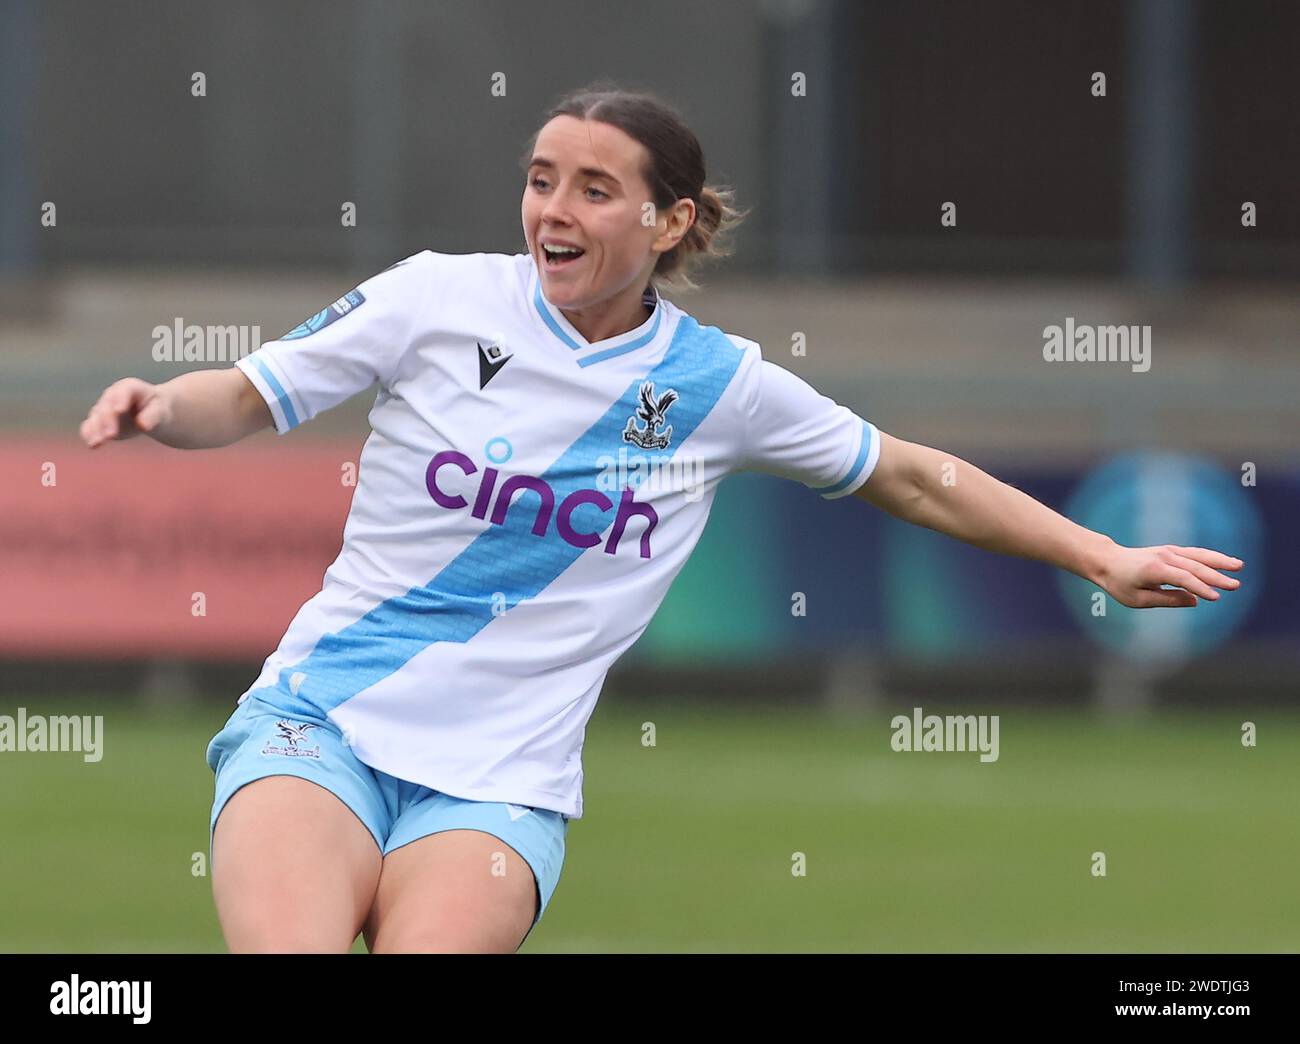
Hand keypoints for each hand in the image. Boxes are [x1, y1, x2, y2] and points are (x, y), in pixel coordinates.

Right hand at [80, 378, 171, 447]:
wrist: (151, 412)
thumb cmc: (157, 408)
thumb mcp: (160, 410)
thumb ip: (152, 416)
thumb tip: (142, 425)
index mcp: (129, 387)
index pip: (124, 392)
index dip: (120, 400)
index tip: (119, 410)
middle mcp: (112, 396)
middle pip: (107, 407)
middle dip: (107, 420)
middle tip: (110, 435)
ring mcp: (104, 408)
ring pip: (96, 417)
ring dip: (95, 430)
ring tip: (96, 443)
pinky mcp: (100, 421)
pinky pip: (91, 426)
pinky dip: (89, 434)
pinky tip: (92, 445)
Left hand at [1093, 543, 1243, 607]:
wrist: (1108, 561)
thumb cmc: (1120, 584)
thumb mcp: (1137, 599)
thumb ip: (1166, 600)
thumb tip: (1194, 601)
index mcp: (1154, 570)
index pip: (1183, 579)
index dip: (1200, 588)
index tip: (1216, 597)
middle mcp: (1163, 557)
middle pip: (1194, 567)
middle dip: (1216, 576)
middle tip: (1235, 585)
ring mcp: (1168, 551)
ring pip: (1198, 556)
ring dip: (1219, 561)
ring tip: (1239, 566)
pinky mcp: (1171, 550)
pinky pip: (1194, 553)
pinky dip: (1211, 557)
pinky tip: (1226, 561)